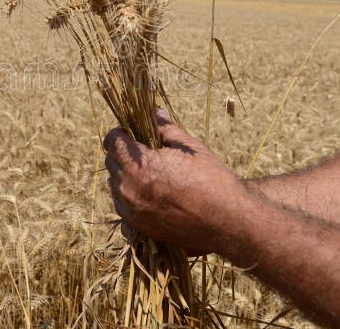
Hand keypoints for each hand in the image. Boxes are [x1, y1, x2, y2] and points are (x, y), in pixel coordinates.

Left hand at [103, 110, 248, 253]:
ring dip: (125, 174)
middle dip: (124, 152)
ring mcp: (132, 211)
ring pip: (114, 184)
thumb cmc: (212, 179)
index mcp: (140, 166)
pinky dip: (130, 195)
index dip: (121, 132)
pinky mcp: (139, 226)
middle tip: (145, 150)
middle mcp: (130, 190)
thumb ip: (165, 128)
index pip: (112, 141)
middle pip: (110, 162)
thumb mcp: (189, 146)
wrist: (228, 221)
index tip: (133, 132)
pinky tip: (150, 191)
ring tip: (151, 172)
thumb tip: (154, 113)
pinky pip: (121, 205)